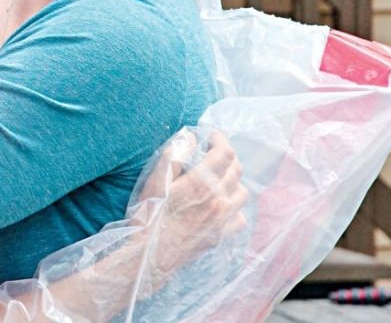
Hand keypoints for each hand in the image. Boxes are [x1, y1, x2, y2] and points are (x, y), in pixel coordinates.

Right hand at [136, 128, 247, 276]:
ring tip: (220, 177)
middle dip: (227, 156)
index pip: (224, 153)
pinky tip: (223, 205)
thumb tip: (190, 138)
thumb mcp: (155, 181)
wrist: (151, 254)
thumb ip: (173, 156)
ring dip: (233, 180)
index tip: (211, 135)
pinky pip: (240, 217)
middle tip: (214, 151)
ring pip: (242, 192)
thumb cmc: (149, 216)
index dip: (220, 139)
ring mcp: (222, 219)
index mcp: (202, 183)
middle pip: (236, 169)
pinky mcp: (220, 235)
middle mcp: (218, 199)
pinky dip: (235, 207)